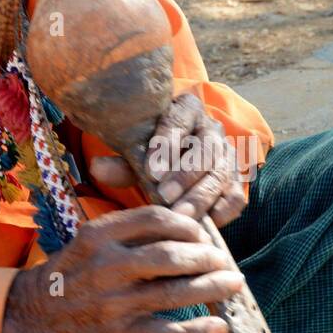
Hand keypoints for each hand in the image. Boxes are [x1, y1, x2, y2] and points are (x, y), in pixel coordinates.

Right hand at [1, 204, 242, 332]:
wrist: (28, 314)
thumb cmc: (67, 273)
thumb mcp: (87, 240)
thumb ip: (126, 233)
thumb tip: (181, 227)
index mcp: (99, 235)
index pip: (155, 219)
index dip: (187, 225)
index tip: (202, 232)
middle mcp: (107, 265)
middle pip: (170, 255)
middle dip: (205, 257)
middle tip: (223, 260)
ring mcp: (113, 302)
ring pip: (174, 292)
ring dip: (211, 288)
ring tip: (233, 283)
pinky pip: (166, 331)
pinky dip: (197, 329)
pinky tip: (219, 324)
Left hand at [90, 93, 245, 227]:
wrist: (173, 160)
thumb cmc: (150, 153)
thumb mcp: (135, 153)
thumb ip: (120, 162)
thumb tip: (97, 168)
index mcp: (186, 108)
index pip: (179, 119)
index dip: (167, 145)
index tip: (151, 171)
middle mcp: (212, 127)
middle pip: (206, 149)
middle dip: (185, 174)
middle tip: (165, 195)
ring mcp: (227, 154)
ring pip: (221, 173)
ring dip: (200, 196)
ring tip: (179, 215)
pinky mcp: (235, 180)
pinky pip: (235, 196)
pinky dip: (221, 211)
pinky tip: (203, 223)